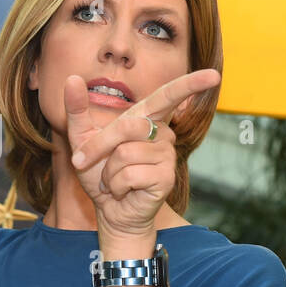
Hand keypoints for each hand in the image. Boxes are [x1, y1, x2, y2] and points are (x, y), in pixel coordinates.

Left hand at [66, 69, 220, 238]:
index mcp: (146, 119)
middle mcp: (162, 134)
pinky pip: (131, 175)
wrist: (108, 210)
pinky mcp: (166, 178)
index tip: (214, 76)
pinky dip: (117, 185)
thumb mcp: (81, 139)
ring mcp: (167, 156)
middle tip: (86, 161)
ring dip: (108, 171)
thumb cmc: (99, 173)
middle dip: (99, 146)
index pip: (169, 96)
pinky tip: (123, 191)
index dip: (191, 84)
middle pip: (127, 127)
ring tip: (114, 180)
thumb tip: (72, 78)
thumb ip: (77, 108)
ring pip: (125, 153)